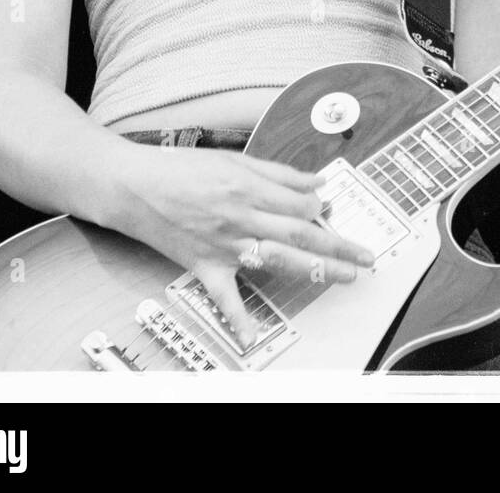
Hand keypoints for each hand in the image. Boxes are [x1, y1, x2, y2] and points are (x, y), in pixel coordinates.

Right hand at [110, 144, 373, 347]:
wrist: (134, 186)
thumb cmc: (180, 169)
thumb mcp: (232, 159)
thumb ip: (277, 173)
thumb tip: (315, 181)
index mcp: (250, 188)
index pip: (301, 204)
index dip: (325, 211)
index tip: (340, 217)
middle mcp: (242, 217)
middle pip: (300, 234)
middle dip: (338, 245)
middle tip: (365, 256)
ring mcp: (225, 244)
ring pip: (278, 259)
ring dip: (314, 269)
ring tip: (343, 276)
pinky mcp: (205, 265)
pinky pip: (224, 296)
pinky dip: (238, 319)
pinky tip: (253, 339)